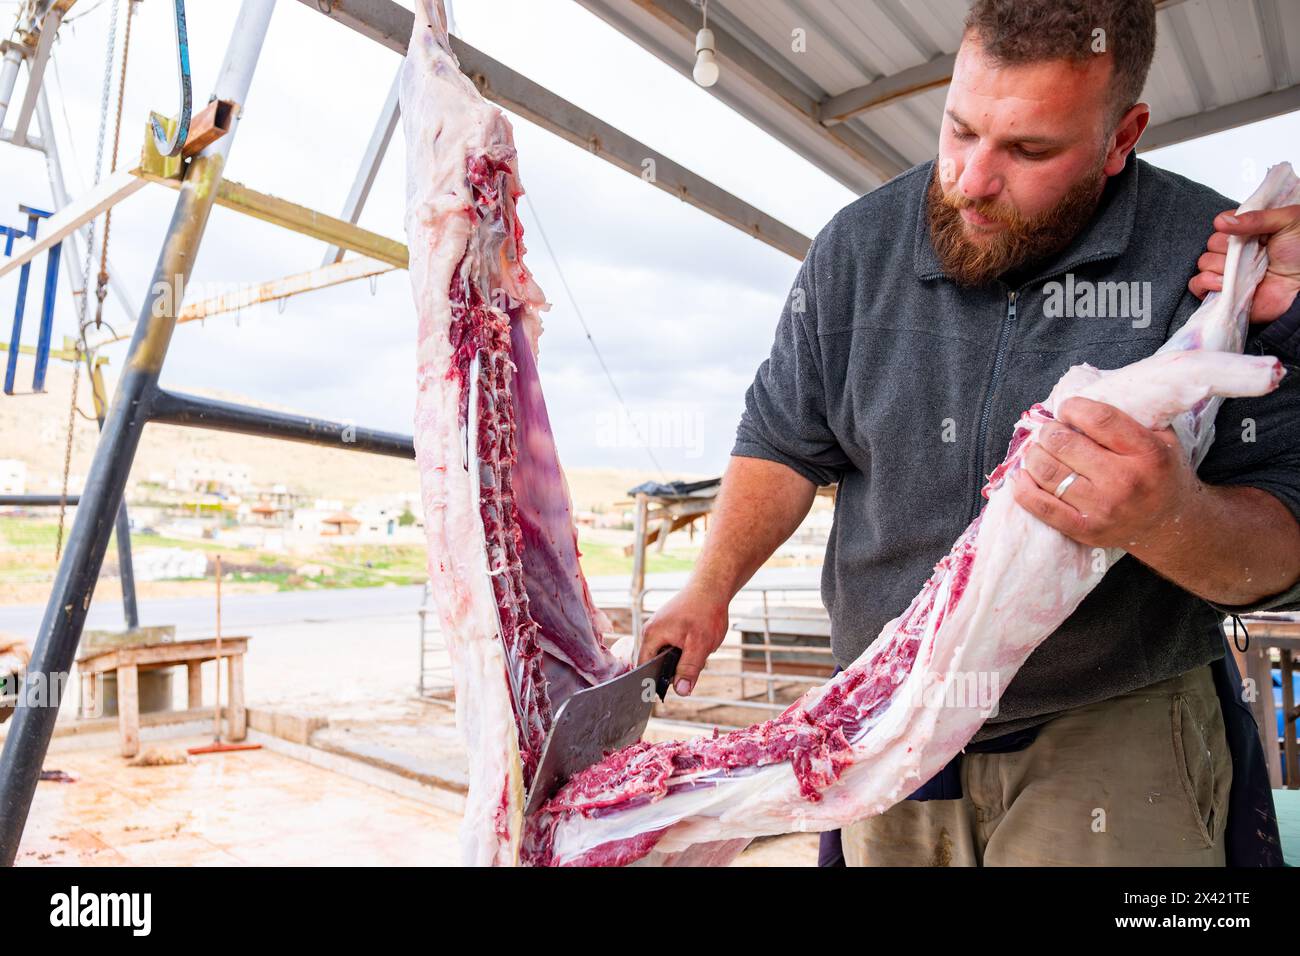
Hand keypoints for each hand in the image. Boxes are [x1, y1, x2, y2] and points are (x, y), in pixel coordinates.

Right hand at [637, 583, 728, 696]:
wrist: (713, 586)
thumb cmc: (705, 612)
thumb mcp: (700, 645)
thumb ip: (689, 669)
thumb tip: (681, 691)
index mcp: (652, 636)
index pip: (644, 669)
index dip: (654, 682)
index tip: (669, 688)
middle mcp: (651, 631)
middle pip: (656, 663)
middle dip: (674, 668)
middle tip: (693, 663)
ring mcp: (659, 627)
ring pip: (666, 654)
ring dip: (682, 658)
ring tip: (698, 648)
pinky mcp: (669, 625)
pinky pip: (672, 645)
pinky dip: (685, 648)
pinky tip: (698, 641)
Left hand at [1010, 397, 1201, 549]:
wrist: (1171, 526)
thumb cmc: (1162, 474)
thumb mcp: (1163, 439)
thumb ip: (1133, 415)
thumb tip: (1089, 391)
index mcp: (1146, 453)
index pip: (1098, 419)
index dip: (1073, 408)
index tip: (1067, 408)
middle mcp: (1124, 481)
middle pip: (1065, 445)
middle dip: (1050, 431)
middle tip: (1052, 431)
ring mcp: (1102, 508)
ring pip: (1047, 472)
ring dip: (1034, 455)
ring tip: (1040, 450)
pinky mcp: (1084, 529)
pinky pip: (1041, 507)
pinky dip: (1023, 488)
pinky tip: (1022, 475)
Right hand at [1189, 205, 1299, 321]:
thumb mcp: (1288, 221)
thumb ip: (1256, 218)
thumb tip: (1221, 222)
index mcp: (1250, 233)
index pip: (1223, 223)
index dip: (1229, 226)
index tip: (1248, 233)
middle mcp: (1237, 252)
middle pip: (1210, 244)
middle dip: (1226, 248)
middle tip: (1250, 254)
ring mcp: (1228, 273)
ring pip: (1204, 263)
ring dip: (1219, 266)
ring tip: (1241, 272)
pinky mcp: (1222, 293)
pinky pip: (1197, 285)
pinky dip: (1205, 283)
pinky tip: (1223, 284)